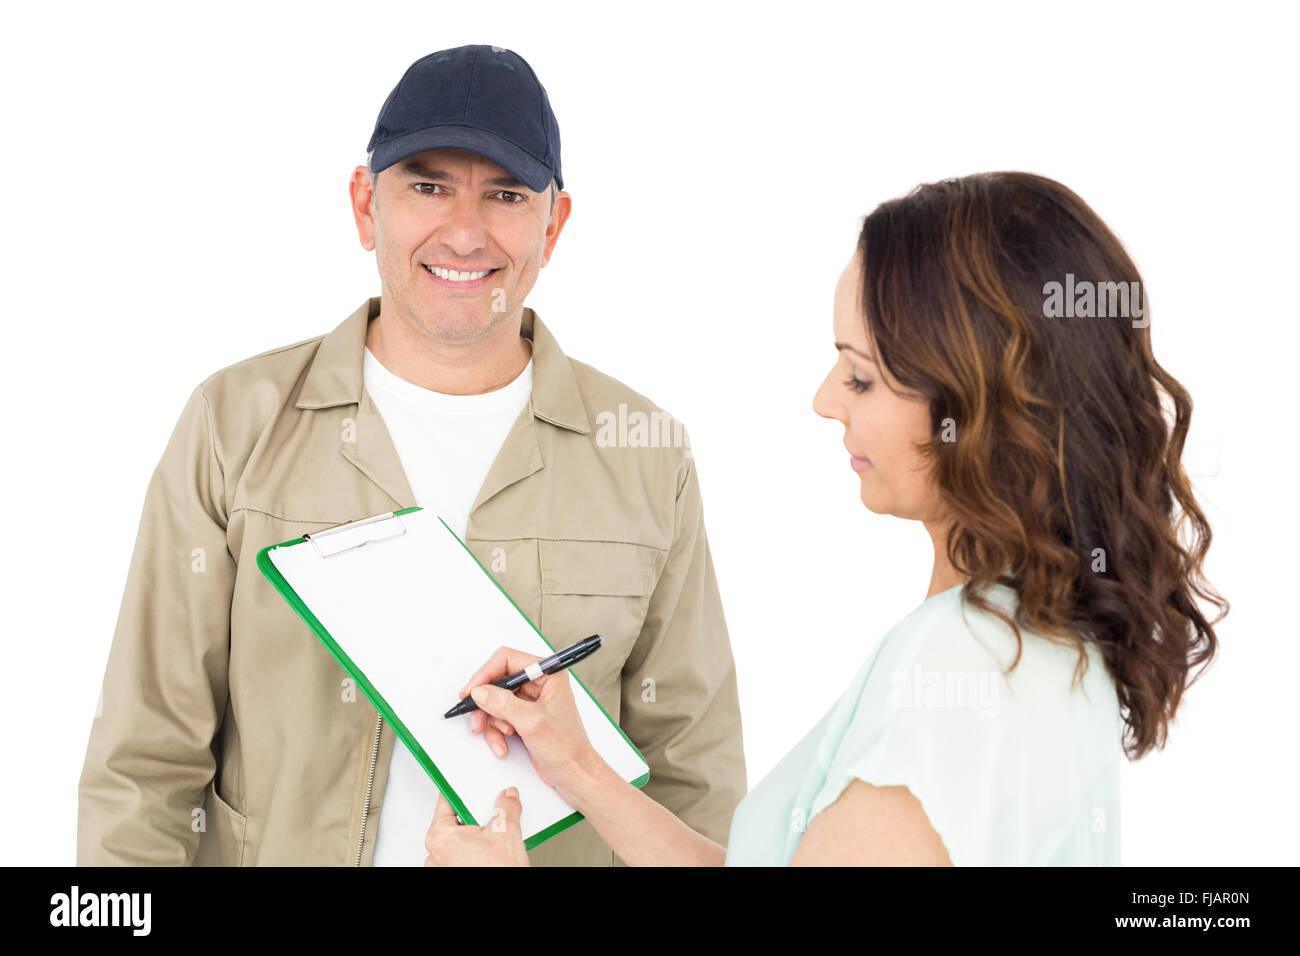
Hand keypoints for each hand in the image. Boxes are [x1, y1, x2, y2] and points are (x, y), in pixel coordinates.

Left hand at [424, 788, 529, 865]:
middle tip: (491, 814)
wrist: (505, 908)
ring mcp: (443, 866)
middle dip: (475, 814)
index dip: (463, 789)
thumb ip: (507, 808)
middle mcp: (435, 852)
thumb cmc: (496, 874)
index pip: (447, 799)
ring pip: (460, 837)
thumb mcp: (506, 833)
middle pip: (455, 818)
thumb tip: (508, 797)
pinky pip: (463, 853)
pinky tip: (492, 849)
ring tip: (494, 837)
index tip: (468, 780)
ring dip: (477, 834)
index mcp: (439, 836)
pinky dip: (476, 848)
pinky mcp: (454, 872)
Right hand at [456, 645, 600, 801]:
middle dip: (486, 703)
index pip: (507, 660)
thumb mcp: (532, 722)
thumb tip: (480, 691)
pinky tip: (504, 745)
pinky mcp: (524, 718)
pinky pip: (499, 718)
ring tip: (501, 735)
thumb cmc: (567, 748)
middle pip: (498, 682)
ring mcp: (530, 702)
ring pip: (495, 702)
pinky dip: (497, 732)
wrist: (574, 774)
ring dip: (492, 721)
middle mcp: (539, 684)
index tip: (472, 691)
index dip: (486, 674)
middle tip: (477, 718)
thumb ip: (504, 704)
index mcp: (549, 674)